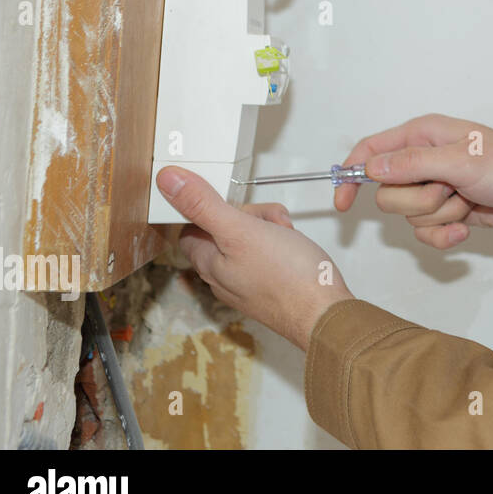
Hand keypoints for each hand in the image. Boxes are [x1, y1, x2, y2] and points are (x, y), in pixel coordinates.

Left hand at [157, 166, 354, 350]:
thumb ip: (204, 205)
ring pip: (248, 241)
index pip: (189, 227)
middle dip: (248, 215)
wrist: (324, 313)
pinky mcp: (270, 287)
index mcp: (208, 262)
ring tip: (286, 233)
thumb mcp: (242, 231)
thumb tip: (167, 180)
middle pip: (223, 230)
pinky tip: (293, 247)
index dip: (208, 208)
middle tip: (268, 219)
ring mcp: (246, 283)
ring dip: (267, 227)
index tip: (230, 201)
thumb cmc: (287, 276)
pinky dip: (280, 244)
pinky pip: (267, 256)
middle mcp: (222, 276)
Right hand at [335, 113, 492, 256]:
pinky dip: (446, 234)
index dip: (352, 174)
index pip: (372, 151)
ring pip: (407, 216)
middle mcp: (424, 160)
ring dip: (439, 216)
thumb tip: (372, 168)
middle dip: (419, 201)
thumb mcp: (463, 161)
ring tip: (467, 202)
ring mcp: (435, 188)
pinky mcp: (447, 212)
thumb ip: (415, 163)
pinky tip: (467, 227)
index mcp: (423, 135)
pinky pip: (426, 233)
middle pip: (388, 192)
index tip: (342, 203)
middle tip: (451, 190)